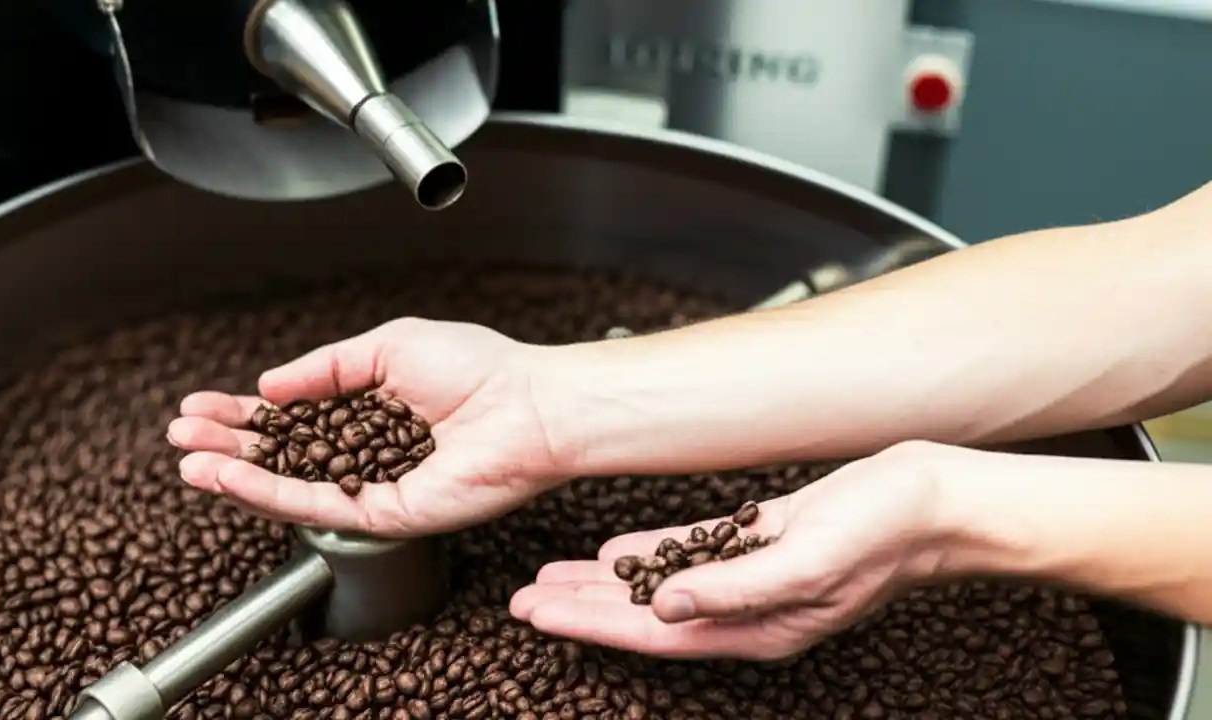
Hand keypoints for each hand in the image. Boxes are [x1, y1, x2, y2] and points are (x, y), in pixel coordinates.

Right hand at [166, 318, 565, 535]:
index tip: (201, 407)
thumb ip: (326, 368)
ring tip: (189, 462)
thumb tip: (270, 385)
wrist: (528, 405)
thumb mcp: (387, 347)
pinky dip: (271, 492)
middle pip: (281, 454)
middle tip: (180, 436)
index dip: (245, 413)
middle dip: (228, 445)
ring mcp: (374, 485)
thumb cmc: (478, 368)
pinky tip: (232, 478)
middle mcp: (366, 450)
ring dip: (235, 474)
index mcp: (368, 408)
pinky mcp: (385, 513)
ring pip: (290, 485)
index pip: (292, 415)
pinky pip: (319, 506)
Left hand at [509, 442, 951, 659]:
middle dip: (581, 609)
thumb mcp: (808, 560)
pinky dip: (650, 553)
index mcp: (757, 627)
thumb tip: (662, 608)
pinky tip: (615, 552)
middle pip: (645, 617)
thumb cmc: (885, 532)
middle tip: (522, 601)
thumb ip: (734, 588)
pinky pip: (692, 554)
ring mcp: (755, 579)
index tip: (535, 613)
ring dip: (605, 584)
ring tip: (552, 580)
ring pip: (660, 587)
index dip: (588, 624)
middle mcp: (749, 611)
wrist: (937, 500)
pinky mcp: (763, 543)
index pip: (651, 634)